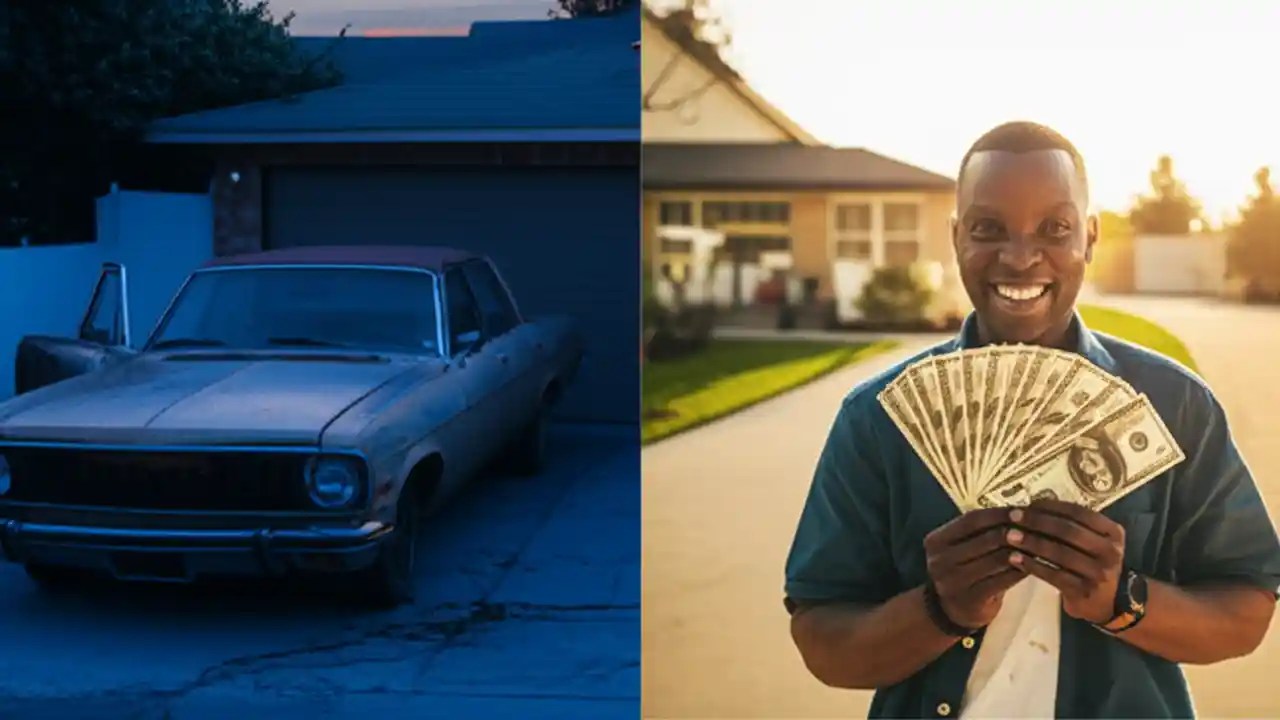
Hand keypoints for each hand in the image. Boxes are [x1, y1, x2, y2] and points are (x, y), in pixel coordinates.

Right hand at [923, 507, 1026, 629]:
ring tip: (1040, 544)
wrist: (951, 610)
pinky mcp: (971, 600)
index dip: (998, 514)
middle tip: (1038, 526)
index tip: (1022, 510)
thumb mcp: (961, 548)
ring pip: (997, 559)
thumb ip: (980, 531)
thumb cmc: (963, 570)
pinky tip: (1033, 565)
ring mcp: (953, 582)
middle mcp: (940, 560)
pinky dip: (1020, 571)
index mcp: (936, 541)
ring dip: (1022, 551)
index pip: (971, 520)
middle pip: (986, 538)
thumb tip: (1018, 511)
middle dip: (1015, 531)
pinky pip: (1002, 581)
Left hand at [1006, 500, 1125, 624]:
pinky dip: (1032, 565)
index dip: (1051, 507)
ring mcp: (1099, 574)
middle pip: (1068, 531)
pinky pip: (1053, 575)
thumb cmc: (1090, 563)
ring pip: (1060, 553)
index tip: (1028, 504)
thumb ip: (1072, 524)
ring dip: (1031, 542)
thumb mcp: (1091, 541)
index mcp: (1113, 533)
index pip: (1079, 513)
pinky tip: (1015, 558)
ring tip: (1009, 536)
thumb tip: (1034, 504)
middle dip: (1037, 522)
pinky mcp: (1084, 591)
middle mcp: (1111, 552)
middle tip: (1013, 517)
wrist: (1103, 602)